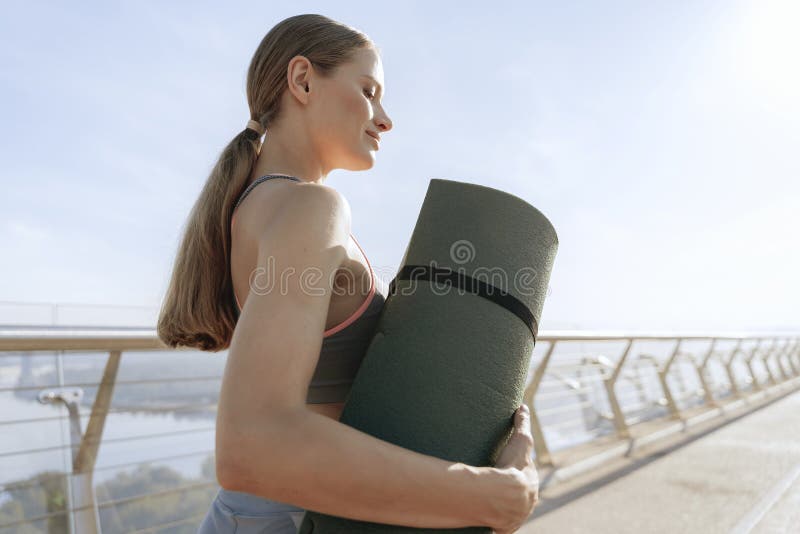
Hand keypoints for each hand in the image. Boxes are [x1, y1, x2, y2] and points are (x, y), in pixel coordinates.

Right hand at [490, 404, 539, 533]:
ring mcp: (514, 517)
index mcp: (531, 486)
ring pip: (509, 511)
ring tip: (488, 501)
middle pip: (518, 496)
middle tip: (495, 483)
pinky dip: (492, 520)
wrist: (502, 495)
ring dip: (501, 507)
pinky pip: (497, 524)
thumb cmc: (511, 466)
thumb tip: (523, 406)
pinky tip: (485, 517)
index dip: (515, 472)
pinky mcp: (501, 527)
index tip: (504, 468)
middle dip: (510, 491)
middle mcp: (526, 504)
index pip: (524, 477)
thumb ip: (522, 423)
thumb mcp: (519, 441)